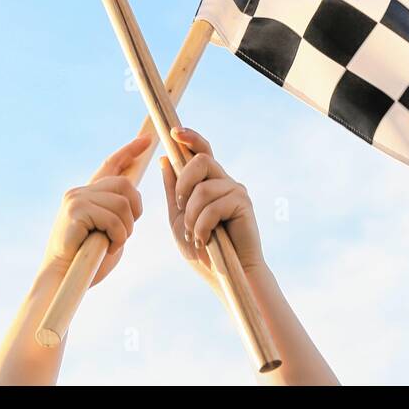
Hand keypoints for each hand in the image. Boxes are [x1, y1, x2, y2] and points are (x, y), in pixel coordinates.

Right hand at [42, 135, 147, 284]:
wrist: (62, 279)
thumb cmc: (87, 262)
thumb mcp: (109, 231)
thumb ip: (117, 211)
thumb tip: (130, 196)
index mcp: (87, 195)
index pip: (110, 165)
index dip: (129, 151)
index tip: (146, 140)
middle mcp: (80, 191)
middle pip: (125, 185)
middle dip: (135, 210)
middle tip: (125, 233)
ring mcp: (76, 199)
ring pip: (123, 203)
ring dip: (126, 228)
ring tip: (113, 243)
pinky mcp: (76, 210)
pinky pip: (114, 218)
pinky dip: (118, 236)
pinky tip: (106, 247)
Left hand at [159, 127, 264, 284]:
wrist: (226, 276)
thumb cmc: (204, 251)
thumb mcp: (179, 219)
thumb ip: (173, 191)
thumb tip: (164, 160)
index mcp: (210, 183)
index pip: (202, 151)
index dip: (190, 137)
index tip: (174, 132)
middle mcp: (225, 182)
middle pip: (201, 159)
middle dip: (183, 181)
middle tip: (180, 204)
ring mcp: (236, 191)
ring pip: (203, 187)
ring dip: (191, 214)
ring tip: (193, 234)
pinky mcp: (243, 203)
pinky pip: (214, 204)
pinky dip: (202, 224)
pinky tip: (204, 239)